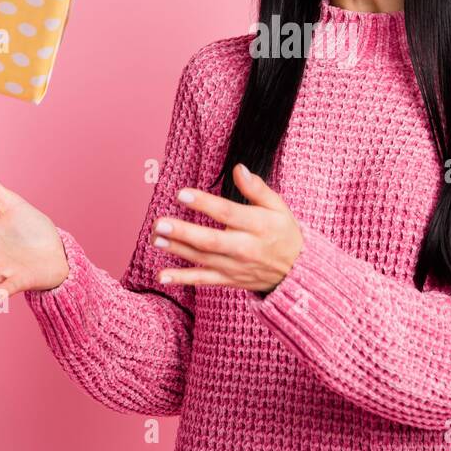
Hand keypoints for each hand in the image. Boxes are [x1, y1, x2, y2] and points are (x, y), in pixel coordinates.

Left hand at [152, 163, 303, 292]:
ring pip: (202, 259)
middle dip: (183, 232)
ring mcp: (234, 266)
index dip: (204, 203)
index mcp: (257, 225)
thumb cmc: (284, 233)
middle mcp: (244, 248)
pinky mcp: (228, 280)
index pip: (228, 213)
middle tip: (160, 222)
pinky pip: (203, 280)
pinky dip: (182, 279)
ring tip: (154, 238)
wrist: (296, 272)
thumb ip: (257, 189)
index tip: (181, 194)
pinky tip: (161, 275)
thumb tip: (238, 169)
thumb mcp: (278, 207)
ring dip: (176, 249)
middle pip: (210, 240)